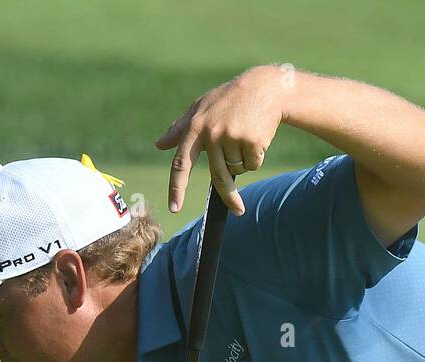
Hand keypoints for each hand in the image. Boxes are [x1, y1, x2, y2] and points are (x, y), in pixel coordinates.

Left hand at [154, 65, 288, 215]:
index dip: (176, 188)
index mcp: (195, 127)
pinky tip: (257, 136)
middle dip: (229, 195)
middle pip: (217, 176)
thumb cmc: (229, 99)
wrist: (265, 88)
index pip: (181, 163)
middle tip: (238, 209)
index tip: (174, 209)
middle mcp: (211, 133)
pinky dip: (256, 157)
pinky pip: (252, 164)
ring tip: (244, 137)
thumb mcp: (201, 108)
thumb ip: (180, 128)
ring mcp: (231, 136)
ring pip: (236, 169)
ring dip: (242, 161)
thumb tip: (159, 145)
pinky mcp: (251, 140)